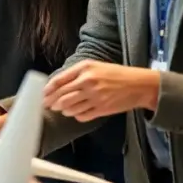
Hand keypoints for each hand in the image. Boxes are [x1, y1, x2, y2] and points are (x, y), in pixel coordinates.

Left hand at [43, 61, 159, 120]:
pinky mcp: (102, 109)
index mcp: (85, 69)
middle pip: (61, 96)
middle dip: (51, 102)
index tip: (43, 94)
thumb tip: (57, 84)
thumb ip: (76, 73)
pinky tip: (76, 113)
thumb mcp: (95, 66)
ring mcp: (95, 97)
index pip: (58, 81)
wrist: (139, 85)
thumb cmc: (116, 74)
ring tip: (61, 109)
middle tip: (47, 105)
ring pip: (69, 107)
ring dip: (63, 110)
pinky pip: (82, 116)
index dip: (48, 90)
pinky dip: (76, 116)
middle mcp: (88, 82)